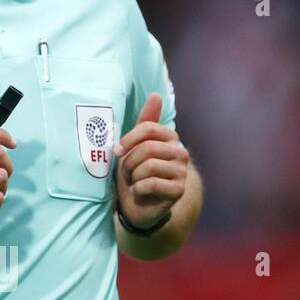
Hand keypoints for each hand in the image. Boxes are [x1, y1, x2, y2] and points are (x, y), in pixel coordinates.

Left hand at [114, 93, 188, 227]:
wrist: (136, 205)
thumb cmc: (133, 172)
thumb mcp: (134, 146)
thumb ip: (145, 122)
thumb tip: (155, 95)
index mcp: (170, 138)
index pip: (148, 128)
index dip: (128, 139)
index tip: (117, 151)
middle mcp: (181, 152)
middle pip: (148, 148)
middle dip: (129, 162)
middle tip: (127, 172)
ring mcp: (182, 172)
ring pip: (149, 166)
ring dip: (133, 176)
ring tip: (134, 182)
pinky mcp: (179, 190)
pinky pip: (152, 184)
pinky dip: (138, 189)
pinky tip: (139, 192)